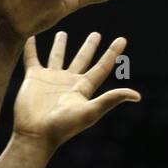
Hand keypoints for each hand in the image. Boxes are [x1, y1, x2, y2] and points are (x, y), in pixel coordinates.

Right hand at [12, 31, 140, 149]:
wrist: (36, 134)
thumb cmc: (63, 126)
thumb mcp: (90, 112)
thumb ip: (111, 99)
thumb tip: (137, 95)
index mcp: (83, 88)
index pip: (102, 67)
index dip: (112, 53)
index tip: (122, 39)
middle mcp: (68, 81)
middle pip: (82, 60)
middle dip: (89, 47)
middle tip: (95, 34)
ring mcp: (50, 79)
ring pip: (57, 57)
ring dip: (60, 45)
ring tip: (62, 33)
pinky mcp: (33, 79)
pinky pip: (32, 59)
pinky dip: (31, 48)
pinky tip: (30, 37)